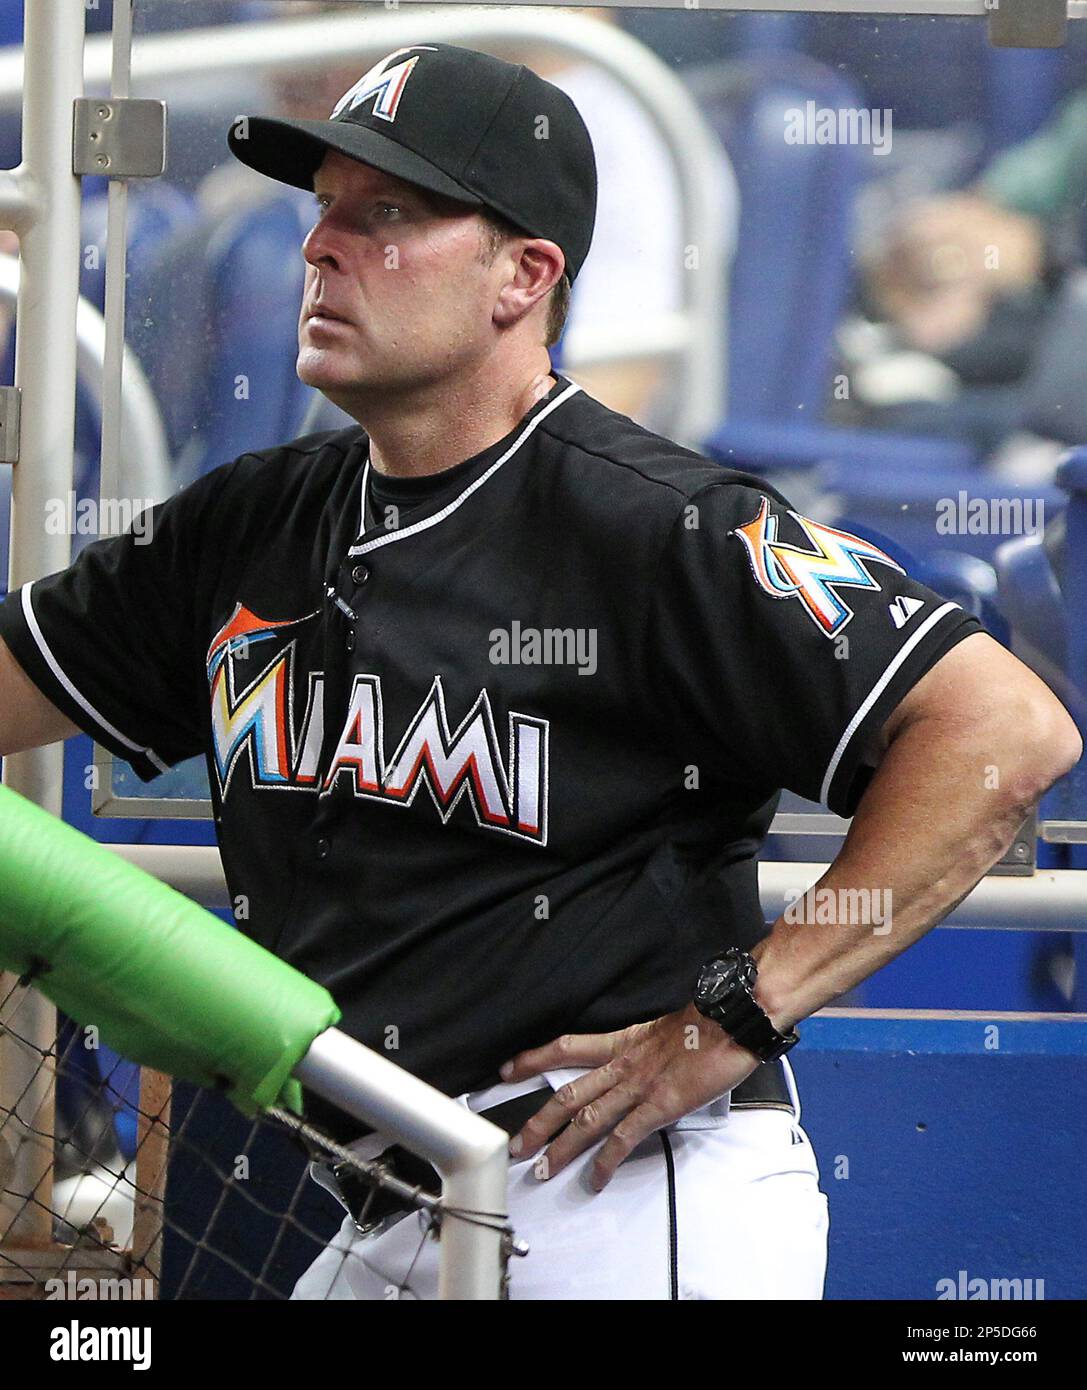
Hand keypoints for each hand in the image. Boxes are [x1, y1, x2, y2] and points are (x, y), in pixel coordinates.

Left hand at [499, 1004, 760, 1190]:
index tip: (509, 1069)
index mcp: (622, 1041)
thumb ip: (647, 1048)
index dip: (534, 1058)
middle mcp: (622, 1064)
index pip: (566, 1047)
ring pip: (587, 1119)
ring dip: (561, 1147)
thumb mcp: (665, 1029)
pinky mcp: (659, 1106)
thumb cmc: (708, 1022)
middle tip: (517, 1143)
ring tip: (542, 1169)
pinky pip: (624, 1138)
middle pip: (567, 1092)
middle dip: (538, 1121)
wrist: (731, 1019)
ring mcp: (638, 1086)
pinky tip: (595, 1178)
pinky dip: (606, 1161)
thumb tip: (643, 1062)